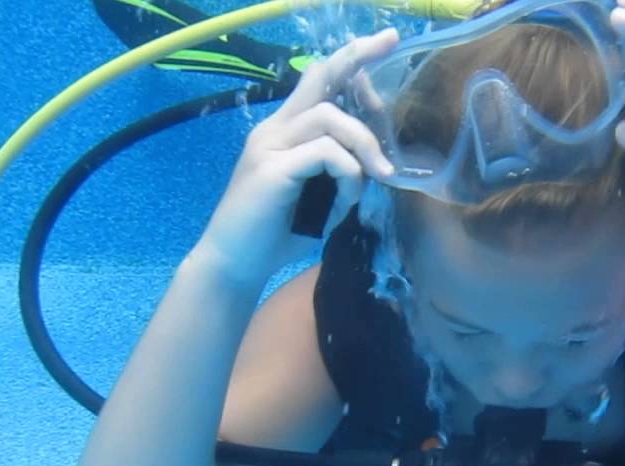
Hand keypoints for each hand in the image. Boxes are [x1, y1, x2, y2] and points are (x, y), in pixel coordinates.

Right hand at [196, 28, 398, 282]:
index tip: (384, 43)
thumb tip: (377, 163)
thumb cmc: (277, 234)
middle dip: (357, 56)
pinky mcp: (272, 168)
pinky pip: (325, 154)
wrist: (234, 264)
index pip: (318, 82)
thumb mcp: (320, 197)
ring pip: (329, 118)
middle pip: (320, 78)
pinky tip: (347, 201)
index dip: (350, 60)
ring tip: (378, 176)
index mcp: (285, 132)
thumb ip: (341, 173)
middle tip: (390, 41)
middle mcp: (275, 129)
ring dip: (363, 145)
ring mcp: (270, 146)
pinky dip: (347, 175)